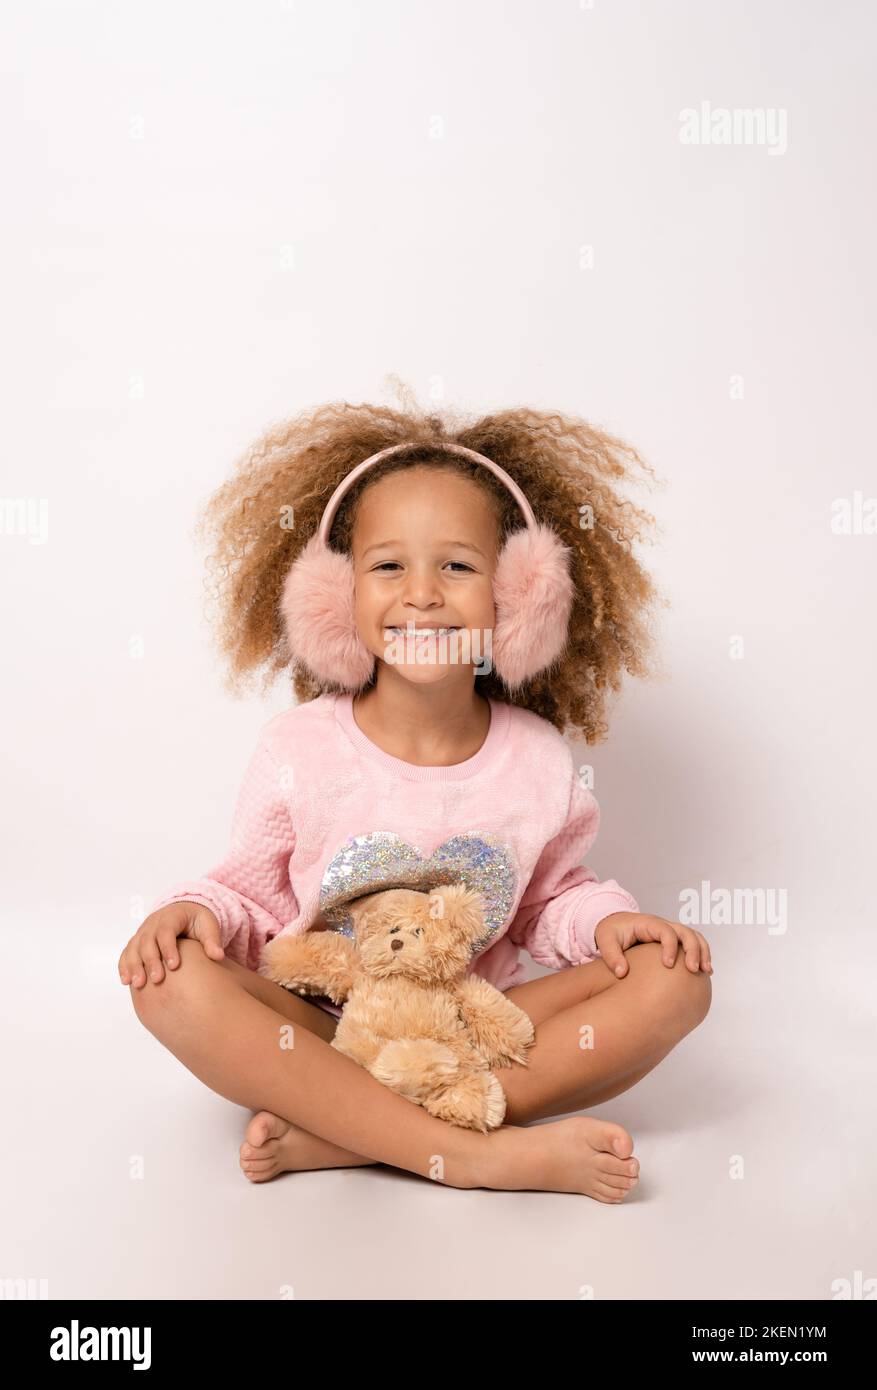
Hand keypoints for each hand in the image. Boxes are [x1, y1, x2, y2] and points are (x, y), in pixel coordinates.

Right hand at [118, 902, 223, 987]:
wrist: (185, 913)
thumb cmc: (197, 921)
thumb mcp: (208, 925)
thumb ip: (212, 940)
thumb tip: (218, 956)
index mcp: (171, 917)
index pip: (166, 931)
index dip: (168, 948)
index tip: (175, 966)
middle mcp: (153, 923)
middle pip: (147, 941)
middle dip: (150, 960)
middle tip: (157, 979)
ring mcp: (143, 932)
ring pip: (133, 947)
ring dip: (134, 965)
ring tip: (138, 984)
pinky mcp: (137, 942)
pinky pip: (127, 952)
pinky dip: (124, 966)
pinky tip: (126, 981)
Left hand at [594, 911, 712, 978]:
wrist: (615, 924)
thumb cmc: (612, 930)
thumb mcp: (606, 940)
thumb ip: (612, 956)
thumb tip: (622, 974)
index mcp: (648, 924)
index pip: (665, 931)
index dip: (670, 947)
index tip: (668, 965)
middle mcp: (664, 926)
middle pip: (686, 932)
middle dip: (692, 950)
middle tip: (693, 969)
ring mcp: (671, 932)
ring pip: (694, 936)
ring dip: (702, 952)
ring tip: (706, 971)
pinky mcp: (675, 941)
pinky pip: (693, 943)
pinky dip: (702, 954)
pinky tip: (705, 971)